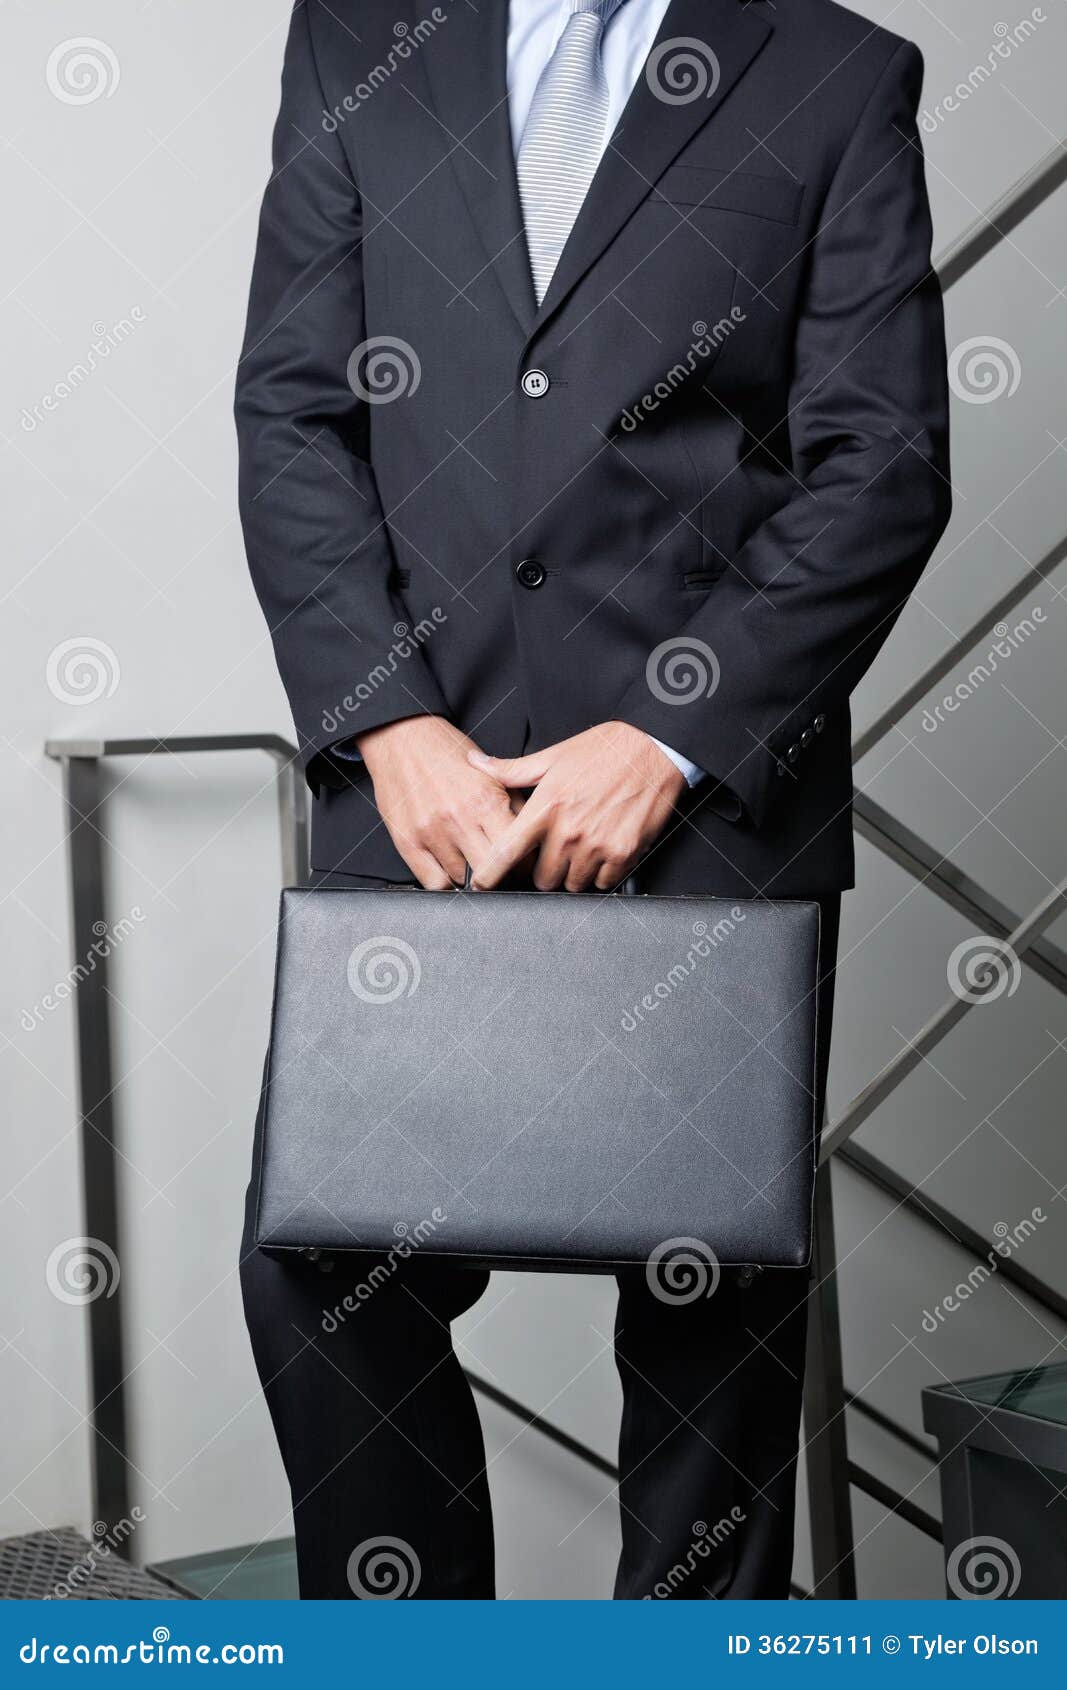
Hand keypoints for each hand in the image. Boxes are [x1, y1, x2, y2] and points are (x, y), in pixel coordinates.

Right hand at [355, 716, 517, 889]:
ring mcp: (431, 833)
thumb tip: (531, 836)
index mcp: (486, 800)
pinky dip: (446, 883)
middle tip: (500, 871)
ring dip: (472, 879)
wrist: (402, 738)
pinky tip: (450, 870)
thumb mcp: (490, 772)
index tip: (521, 864)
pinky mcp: (407, 842)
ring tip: (473, 865)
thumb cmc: (446, 752)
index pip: (517, 851)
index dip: (524, 863)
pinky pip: (434, 883)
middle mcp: (459, 819)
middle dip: (500, 875)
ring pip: (464, 881)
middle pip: (492, 872)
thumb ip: (513, 804)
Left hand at [467, 722, 684, 892]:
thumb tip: (475, 762)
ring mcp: (598, 845)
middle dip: (543, 870)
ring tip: (581, 849)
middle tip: (553, 853)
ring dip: (572, 873)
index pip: (506, 853)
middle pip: (541, 879)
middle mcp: (569, 831)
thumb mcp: (553, 756)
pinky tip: (602, 852)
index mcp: (546, 807)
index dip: (489, 875)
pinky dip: (601, 874)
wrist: (653, 748)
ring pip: (572, 884)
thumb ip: (511, 769)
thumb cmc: (603, 751)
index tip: (481, 884)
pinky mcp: (624, 853)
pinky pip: (603, 883)